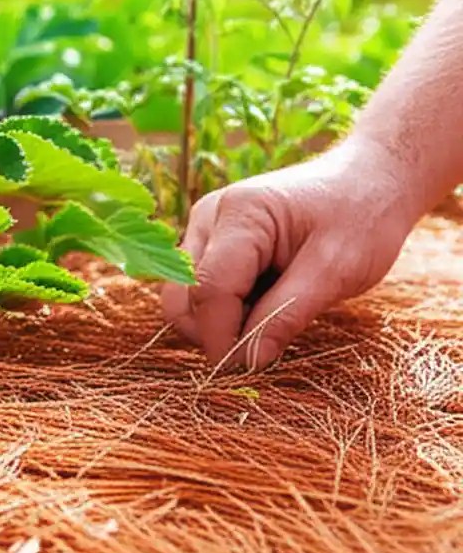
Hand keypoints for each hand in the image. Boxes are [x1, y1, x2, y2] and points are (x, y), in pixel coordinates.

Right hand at [161, 140, 423, 370]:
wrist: (369, 181)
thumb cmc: (361, 218)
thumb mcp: (336, 271)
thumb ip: (287, 314)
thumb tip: (247, 362)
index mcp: (241, 213)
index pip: (210, 289)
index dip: (221, 337)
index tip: (245, 370)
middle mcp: (209, 216)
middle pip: (183, 295)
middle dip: (212, 332)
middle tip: (259, 350)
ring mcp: (204, 228)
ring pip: (184, 296)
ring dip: (217, 322)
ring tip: (267, 322)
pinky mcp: (209, 241)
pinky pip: (199, 288)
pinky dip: (224, 310)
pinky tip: (263, 306)